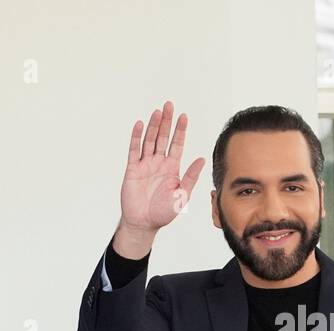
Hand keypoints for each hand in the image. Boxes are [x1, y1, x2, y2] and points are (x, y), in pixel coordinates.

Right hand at [115, 99, 205, 257]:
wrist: (143, 223)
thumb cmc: (163, 212)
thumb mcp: (182, 195)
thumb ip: (190, 176)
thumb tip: (202, 159)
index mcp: (172, 168)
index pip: (177, 144)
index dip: (180, 130)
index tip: (184, 116)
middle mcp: (158, 163)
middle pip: (163, 137)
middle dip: (166, 121)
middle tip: (169, 105)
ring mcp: (145, 165)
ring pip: (149, 141)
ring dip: (153, 126)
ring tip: (157, 112)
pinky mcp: (132, 170)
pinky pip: (134, 150)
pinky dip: (137, 137)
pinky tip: (140, 125)